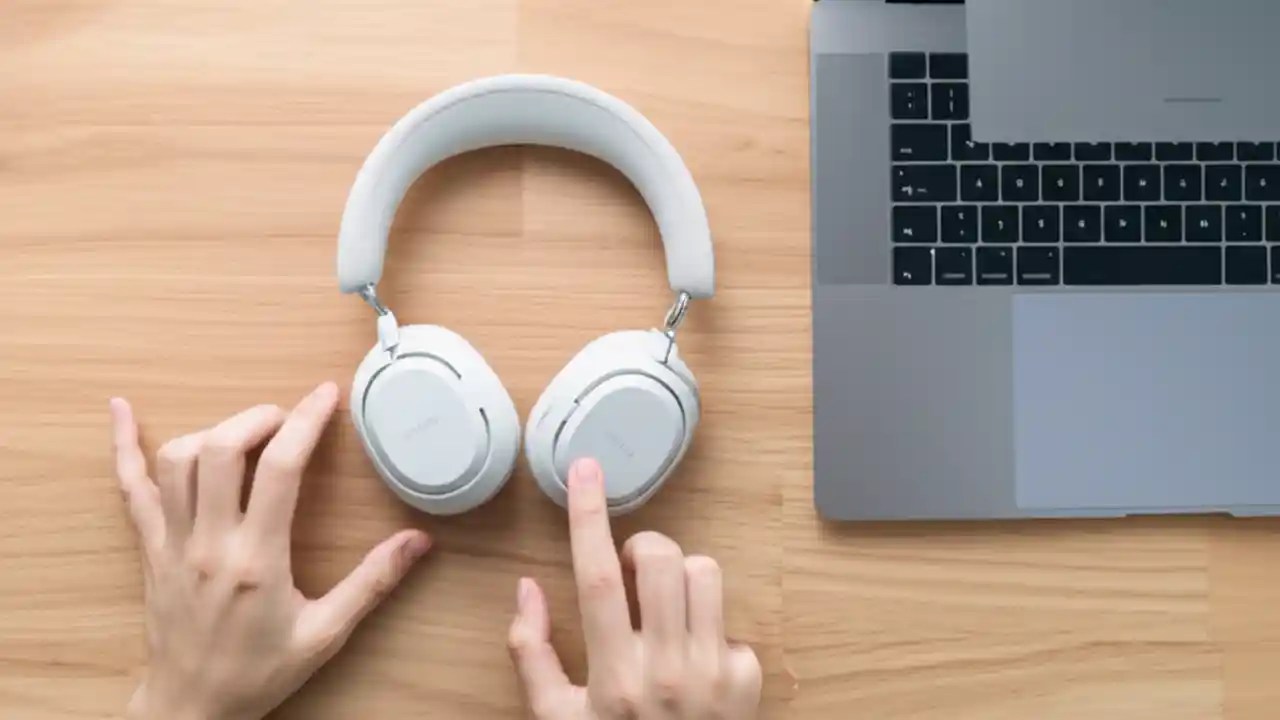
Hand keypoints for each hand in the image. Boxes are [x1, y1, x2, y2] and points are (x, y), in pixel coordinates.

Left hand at [110, 382, 432, 719]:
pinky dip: (123, 445)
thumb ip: (373, 582)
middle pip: (222, 449)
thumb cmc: (259, 673)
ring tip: (246, 432)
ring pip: (178, 460)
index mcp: (257, 560)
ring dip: (214, 430)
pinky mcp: (150, 548)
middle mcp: (210, 543)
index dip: (305, 422)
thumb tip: (419, 541)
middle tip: (287, 416)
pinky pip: (129, 488)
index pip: (281, 469)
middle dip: (259, 417)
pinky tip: (122, 412)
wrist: (192, 709)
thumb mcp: (326, 633)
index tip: (324, 395)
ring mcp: (173, 542)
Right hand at [508, 458, 761, 718]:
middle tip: (631, 571)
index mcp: (612, 677)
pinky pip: (734, 619)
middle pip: (661, 560)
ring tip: (667, 609)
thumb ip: (533, 652)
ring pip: (706, 574)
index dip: (588, 517)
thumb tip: (527, 587)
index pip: (597, 579)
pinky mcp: (748, 682)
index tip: (587, 470)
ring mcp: (713, 675)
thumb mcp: (557, 719)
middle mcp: (666, 671)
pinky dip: (713, 627)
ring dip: (682, 576)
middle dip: (644, 546)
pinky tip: (697, 659)